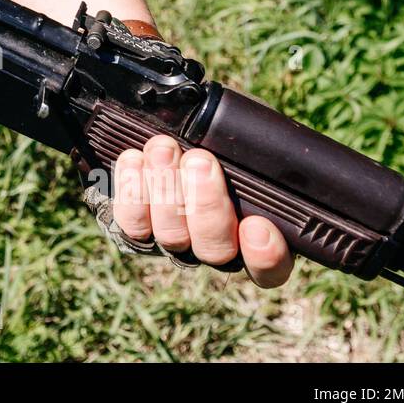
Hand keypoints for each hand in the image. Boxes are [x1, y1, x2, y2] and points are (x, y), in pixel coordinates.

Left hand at [111, 135, 293, 287]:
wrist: (167, 140)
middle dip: (206, 203)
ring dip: (167, 189)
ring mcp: (175, 241)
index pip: (271, 267)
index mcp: (254, 236)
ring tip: (164, 149)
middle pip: (215, 248)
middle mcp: (214, 247)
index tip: (258, 225)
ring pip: (172, 235)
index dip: (265, 255)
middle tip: (200, 161)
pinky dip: (133, 191)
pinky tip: (135, 159)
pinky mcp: (137, 231)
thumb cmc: (220, 138)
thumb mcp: (244, 139)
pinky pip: (132, 223)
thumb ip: (252, 149)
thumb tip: (263, 134)